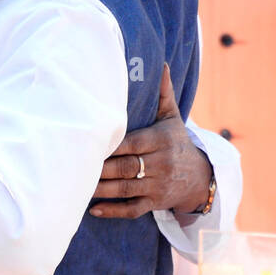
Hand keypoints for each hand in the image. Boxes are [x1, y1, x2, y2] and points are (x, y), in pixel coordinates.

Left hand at [90, 65, 212, 218]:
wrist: (200, 178)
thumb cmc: (176, 142)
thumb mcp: (172, 118)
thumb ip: (163, 94)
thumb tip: (162, 64)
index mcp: (161, 141)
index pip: (133, 143)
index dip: (112, 145)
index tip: (90, 142)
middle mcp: (160, 164)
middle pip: (127, 167)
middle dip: (102, 168)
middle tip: (75, 164)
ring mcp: (157, 186)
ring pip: (126, 189)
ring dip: (101, 189)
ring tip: (77, 186)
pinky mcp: (154, 204)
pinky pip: (132, 209)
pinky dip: (113, 210)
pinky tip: (93, 208)